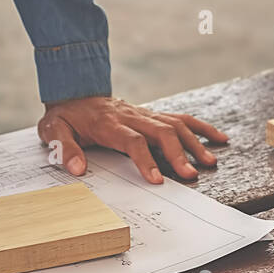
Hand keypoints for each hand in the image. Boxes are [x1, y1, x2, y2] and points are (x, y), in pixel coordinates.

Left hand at [38, 96, 228, 182]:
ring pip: (176, 125)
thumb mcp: (54, 131)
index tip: (157, 179)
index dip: (146, 160)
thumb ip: (64, 148)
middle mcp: (132, 117)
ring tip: (209, 163)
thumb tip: (77, 168)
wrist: (74, 93)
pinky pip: (181, 119)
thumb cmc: (66, 117)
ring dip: (195, 143)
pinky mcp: (152, 115)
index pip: (133, 141)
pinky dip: (202, 128)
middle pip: (161, 132)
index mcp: (109, 124)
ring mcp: (145, 114)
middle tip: (191, 175)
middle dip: (178, 154)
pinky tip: (219, 139)